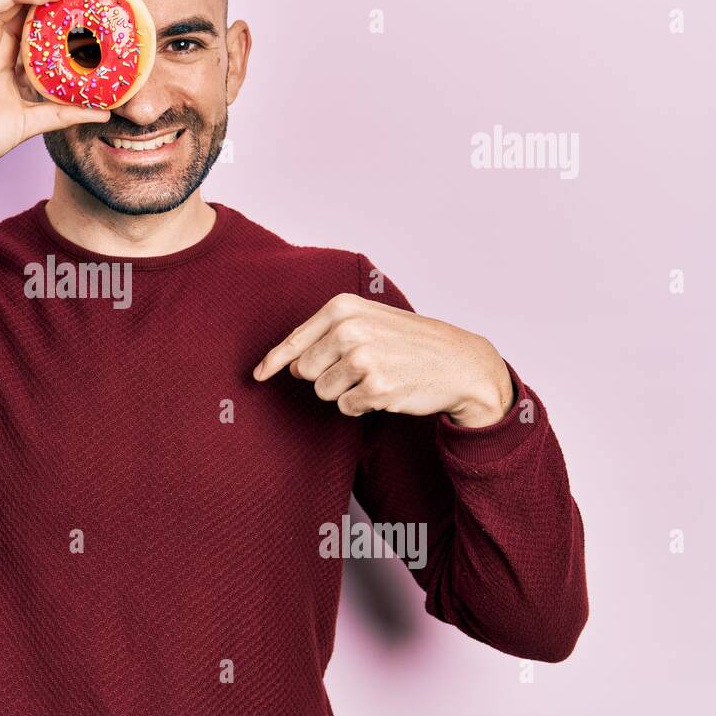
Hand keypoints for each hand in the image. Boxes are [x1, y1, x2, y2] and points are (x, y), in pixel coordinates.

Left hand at [252, 293, 514, 426]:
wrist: (459, 362)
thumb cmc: (408, 342)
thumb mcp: (367, 322)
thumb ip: (325, 337)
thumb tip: (289, 366)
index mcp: (342, 307)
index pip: (294, 340)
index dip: (272, 361)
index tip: (256, 376)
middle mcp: (349, 329)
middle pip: (305, 371)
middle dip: (326, 376)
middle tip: (359, 369)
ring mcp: (362, 358)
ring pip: (324, 392)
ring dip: (345, 392)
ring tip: (376, 377)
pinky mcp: (376, 387)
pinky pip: (346, 407)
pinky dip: (361, 405)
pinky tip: (386, 390)